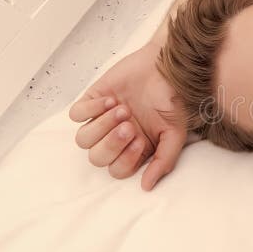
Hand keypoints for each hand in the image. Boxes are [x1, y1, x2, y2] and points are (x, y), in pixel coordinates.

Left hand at [69, 42, 186, 190]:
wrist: (166, 65)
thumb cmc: (173, 99)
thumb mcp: (176, 134)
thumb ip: (164, 161)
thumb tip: (146, 186)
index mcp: (135, 148)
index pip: (118, 170)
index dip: (125, 159)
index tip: (140, 140)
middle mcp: (116, 137)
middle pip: (96, 158)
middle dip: (111, 143)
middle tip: (130, 125)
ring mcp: (102, 119)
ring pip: (83, 139)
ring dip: (102, 126)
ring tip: (122, 109)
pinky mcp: (92, 99)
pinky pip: (76, 114)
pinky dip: (91, 109)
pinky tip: (110, 100)